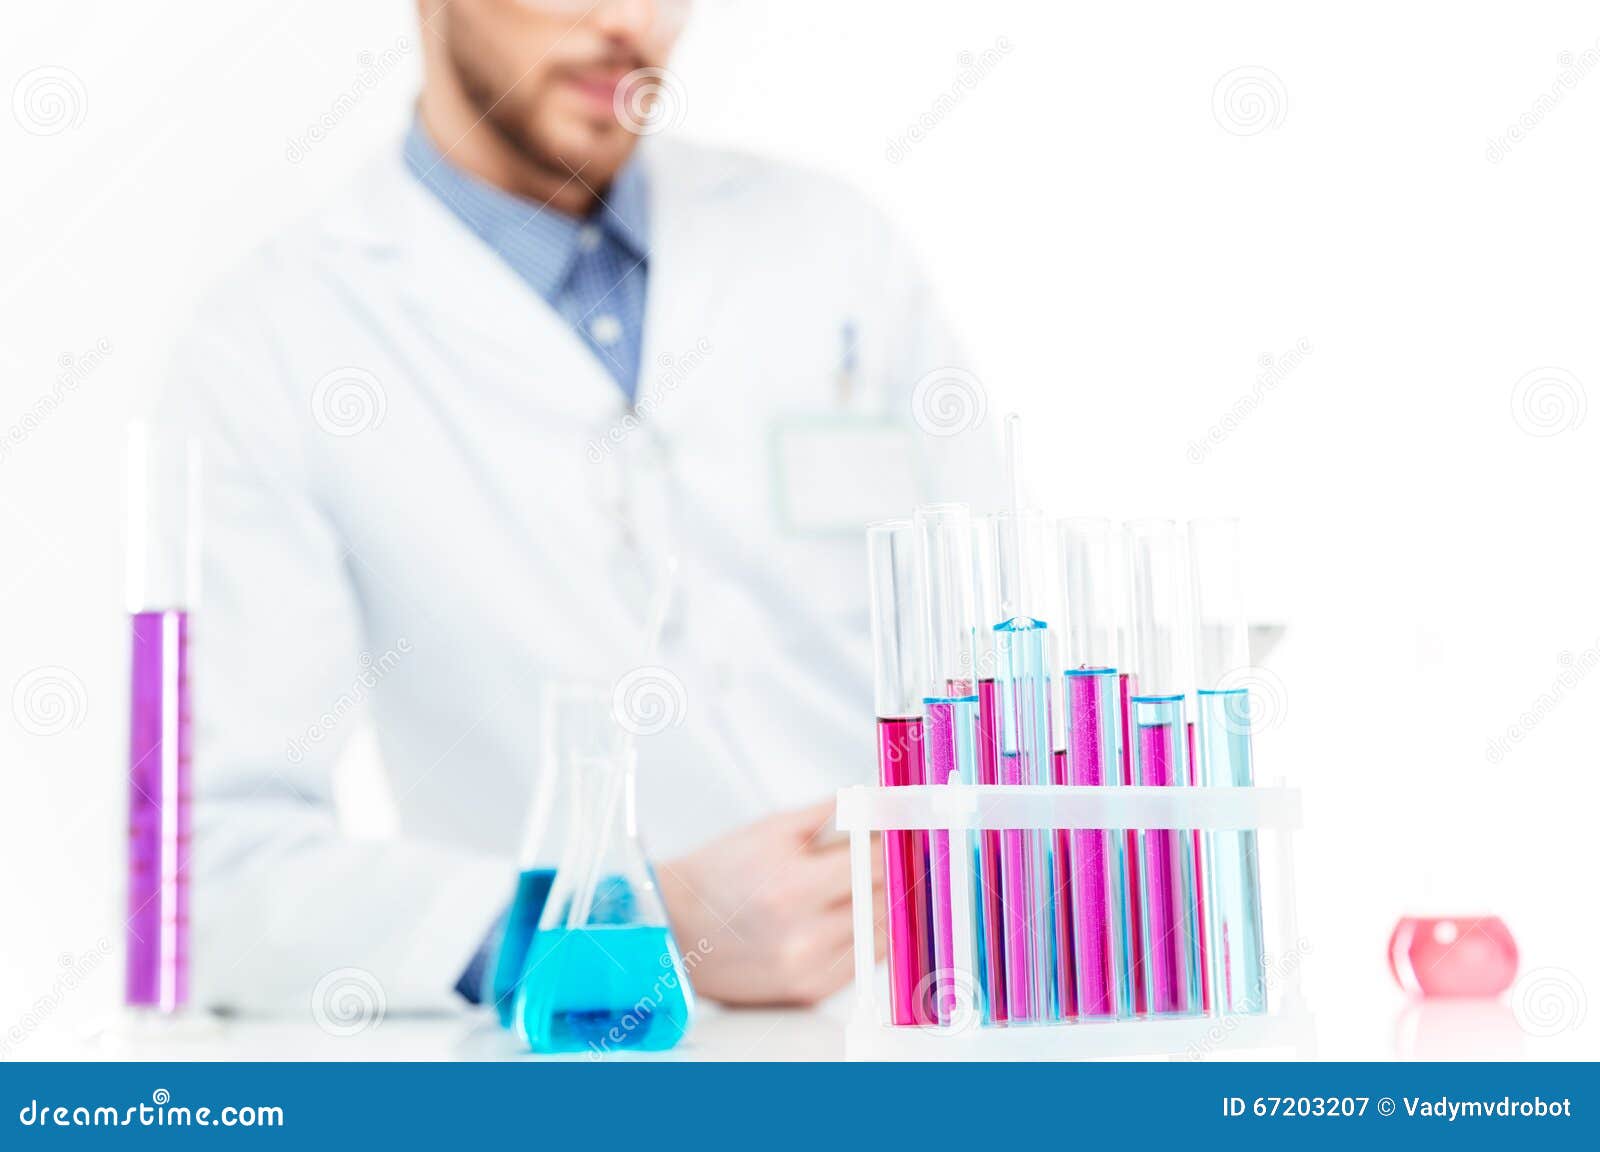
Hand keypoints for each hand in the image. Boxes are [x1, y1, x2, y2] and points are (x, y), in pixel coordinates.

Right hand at [656, 799, 884, 1006]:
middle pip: (885, 902)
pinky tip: (854, 917)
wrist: (673, 927)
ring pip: (882, 936)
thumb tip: (880, 800)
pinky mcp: (807, 993)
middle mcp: (802, 936)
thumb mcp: (772, 828)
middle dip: (896, 875)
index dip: (900, 845)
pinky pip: (862, 964)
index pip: (877, 864)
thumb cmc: (717, 875)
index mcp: (793, 887)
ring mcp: (806, 971)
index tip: (909, 833)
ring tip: (873, 886)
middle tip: (899, 855)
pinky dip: (867, 938)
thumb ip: (833, 812)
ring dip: (886, 909)